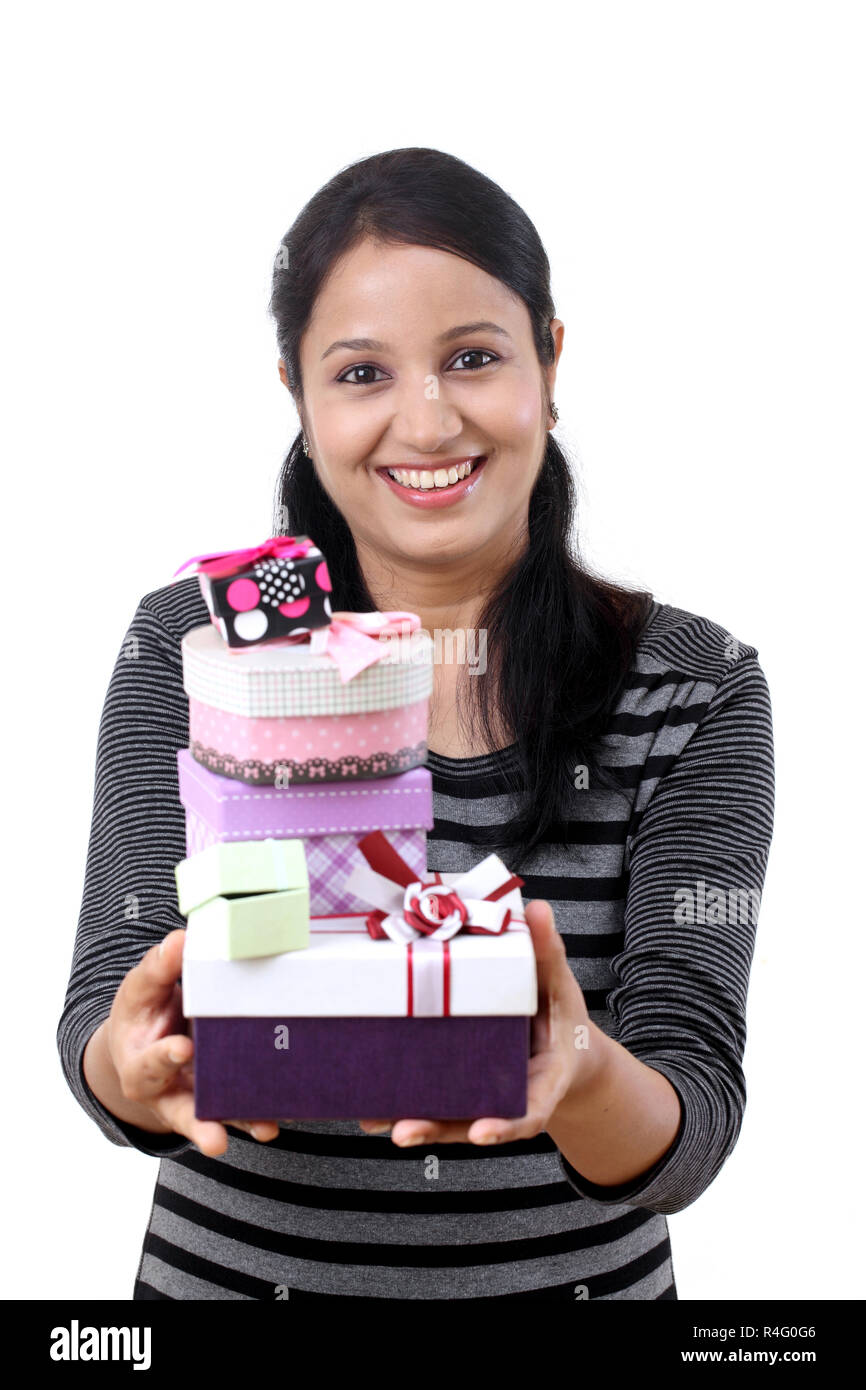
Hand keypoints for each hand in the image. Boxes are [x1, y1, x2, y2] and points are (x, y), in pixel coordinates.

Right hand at [100, 928, 280, 1157]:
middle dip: (199, 1122)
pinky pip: (241, 1110)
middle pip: (180, 1111)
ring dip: (241, 1124)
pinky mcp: (221, 1100)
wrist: (145, 1038)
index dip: (164, 1057)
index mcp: (139, 1063)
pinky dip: (260, 1112)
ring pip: (216, 1118)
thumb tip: (179, 940)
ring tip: (265, 1130)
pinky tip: (285, 1112)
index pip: (149, 1063)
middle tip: (215, 1136)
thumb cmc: (143, 1012)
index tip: (183, 1048)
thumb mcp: (142, 989)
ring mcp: (194, 1099)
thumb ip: (158, 968)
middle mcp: (166, 1091)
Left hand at [358, 899, 605, 1146]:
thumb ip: (547, 953)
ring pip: (447, 1120)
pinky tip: (371, 1109)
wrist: (562, 1047)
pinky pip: (434, 1102)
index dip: (506, 1124)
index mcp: (543, 1080)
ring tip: (376, 1121)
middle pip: (474, 1122)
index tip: (482, 1131)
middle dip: (438, 1128)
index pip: (529, 1112)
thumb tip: (537, 910)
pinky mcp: (461, 1092)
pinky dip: (404, 1106)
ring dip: (413, 1122)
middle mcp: (510, 1097)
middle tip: (404, 1129)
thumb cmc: (559, 1017)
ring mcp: (482, 1098)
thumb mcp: (559, 986)